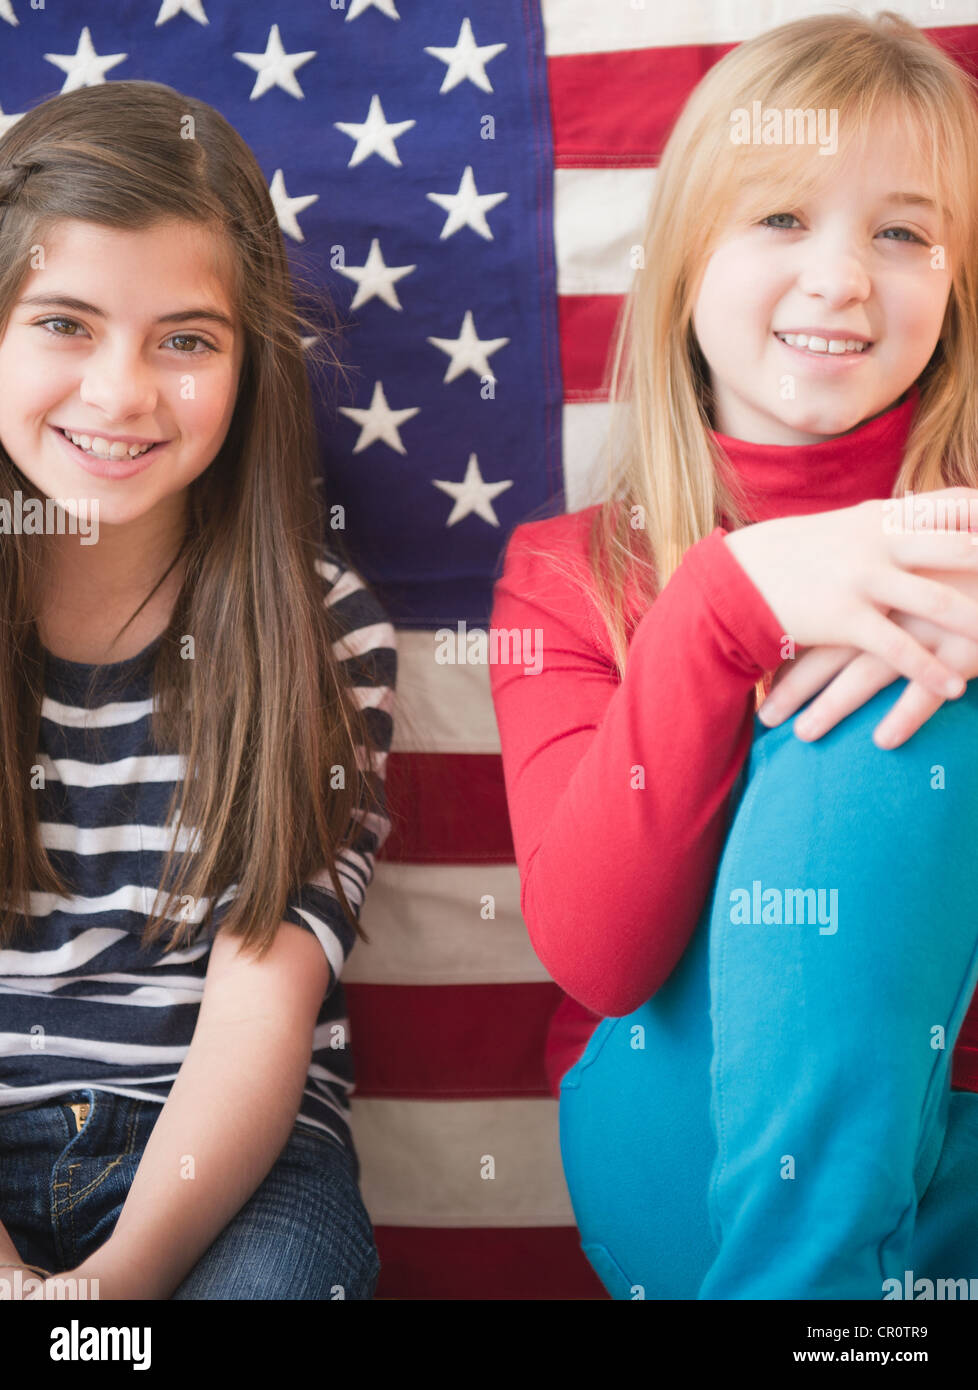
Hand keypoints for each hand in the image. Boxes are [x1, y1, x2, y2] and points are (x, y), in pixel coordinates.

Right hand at [725, 488, 977, 698]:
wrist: (735, 577)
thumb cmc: (795, 554)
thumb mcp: (846, 528)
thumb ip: (891, 525)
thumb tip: (933, 515)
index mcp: (884, 516)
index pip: (955, 506)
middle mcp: (879, 542)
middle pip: (961, 548)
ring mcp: (862, 579)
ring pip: (938, 602)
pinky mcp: (844, 619)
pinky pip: (897, 649)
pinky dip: (931, 671)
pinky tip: (959, 687)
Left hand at [757, 572, 977, 746]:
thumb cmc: (971, 565)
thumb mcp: (925, 563)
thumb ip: (890, 582)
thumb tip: (853, 603)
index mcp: (881, 583)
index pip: (823, 621)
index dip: (789, 650)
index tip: (757, 677)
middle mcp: (897, 604)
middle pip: (833, 650)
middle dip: (794, 686)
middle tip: (761, 718)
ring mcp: (930, 626)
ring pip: (871, 671)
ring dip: (834, 706)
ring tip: (802, 736)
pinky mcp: (966, 648)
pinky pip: (932, 687)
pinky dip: (907, 715)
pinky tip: (882, 743)